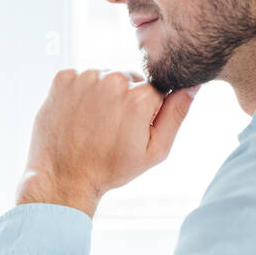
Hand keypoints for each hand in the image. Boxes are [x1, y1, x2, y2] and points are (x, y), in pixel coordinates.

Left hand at [16, 70, 197, 216]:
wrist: (63, 178)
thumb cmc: (111, 169)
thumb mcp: (154, 150)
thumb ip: (177, 114)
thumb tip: (193, 85)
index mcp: (139, 97)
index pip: (155, 89)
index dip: (147, 111)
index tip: (132, 129)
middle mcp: (113, 80)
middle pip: (130, 79)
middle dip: (126, 98)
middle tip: (112, 128)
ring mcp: (85, 77)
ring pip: (105, 77)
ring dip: (103, 94)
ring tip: (94, 124)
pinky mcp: (62, 79)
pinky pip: (81, 77)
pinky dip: (80, 92)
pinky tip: (78, 115)